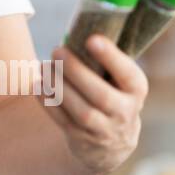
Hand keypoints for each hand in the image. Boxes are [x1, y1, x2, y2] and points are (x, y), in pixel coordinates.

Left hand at [46, 35, 147, 174]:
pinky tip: (39, 84)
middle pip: (100, 95)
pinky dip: (48, 102)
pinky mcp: (82, 140)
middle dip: (76, 71)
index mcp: (136, 90)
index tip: (91, 39)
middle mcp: (124, 113)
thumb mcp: (120, 80)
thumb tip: (77, 31)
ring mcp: (104, 130)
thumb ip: (105, 60)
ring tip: (44, 66)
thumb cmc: (112, 94)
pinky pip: (62, 121)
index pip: (128, 75)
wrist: (113, 143)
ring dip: (58, 87)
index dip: (111, 58)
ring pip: (80, 111)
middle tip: (57, 50)